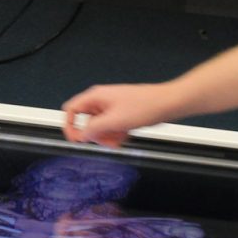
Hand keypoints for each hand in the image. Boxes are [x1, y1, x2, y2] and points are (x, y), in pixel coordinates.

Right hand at [60, 82, 177, 147]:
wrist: (166, 104)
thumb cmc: (144, 106)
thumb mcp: (114, 121)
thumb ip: (93, 129)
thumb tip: (80, 136)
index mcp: (95, 97)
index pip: (70, 110)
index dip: (70, 126)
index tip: (77, 140)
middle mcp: (100, 101)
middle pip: (85, 122)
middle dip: (95, 135)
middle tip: (106, 141)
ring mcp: (110, 107)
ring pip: (99, 127)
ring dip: (106, 136)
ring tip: (120, 138)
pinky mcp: (120, 114)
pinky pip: (110, 127)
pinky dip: (115, 134)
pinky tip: (126, 134)